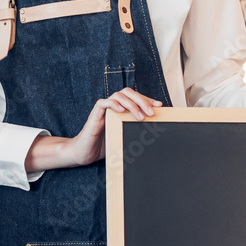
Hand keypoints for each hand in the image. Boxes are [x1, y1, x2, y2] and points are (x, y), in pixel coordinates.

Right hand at [25, 88, 160, 171]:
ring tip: (140, 115)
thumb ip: (135, 132)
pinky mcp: (95, 114)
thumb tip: (155, 136)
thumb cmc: (104, 146)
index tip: (160, 106)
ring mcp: (103, 109)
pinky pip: (103, 103)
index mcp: (121, 110)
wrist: (84, 153)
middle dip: (142, 100)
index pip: (135, 98)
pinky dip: (113, 104)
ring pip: (118, 95)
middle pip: (128, 92)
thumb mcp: (124, 137)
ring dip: (132, 104)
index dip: (147, 99)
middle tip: (152, 112)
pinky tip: (121, 110)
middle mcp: (113, 107)